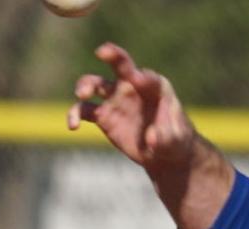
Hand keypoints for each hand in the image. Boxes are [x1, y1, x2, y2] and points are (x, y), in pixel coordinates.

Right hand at [67, 42, 195, 172]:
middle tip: (102, 52)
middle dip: (112, 55)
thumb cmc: (175, 141)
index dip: (143, 77)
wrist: (164, 154)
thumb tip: (152, 137)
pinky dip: (75, 115)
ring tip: (82, 95)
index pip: (148, 77)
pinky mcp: (103, 116)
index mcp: (155, 87)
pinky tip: (73, 126)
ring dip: (85, 85)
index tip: (137, 78)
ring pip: (95, 84)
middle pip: (119, 65)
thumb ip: (165, 137)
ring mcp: (115, 100)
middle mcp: (132, 87)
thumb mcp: (175, 141)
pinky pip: (83, 110)